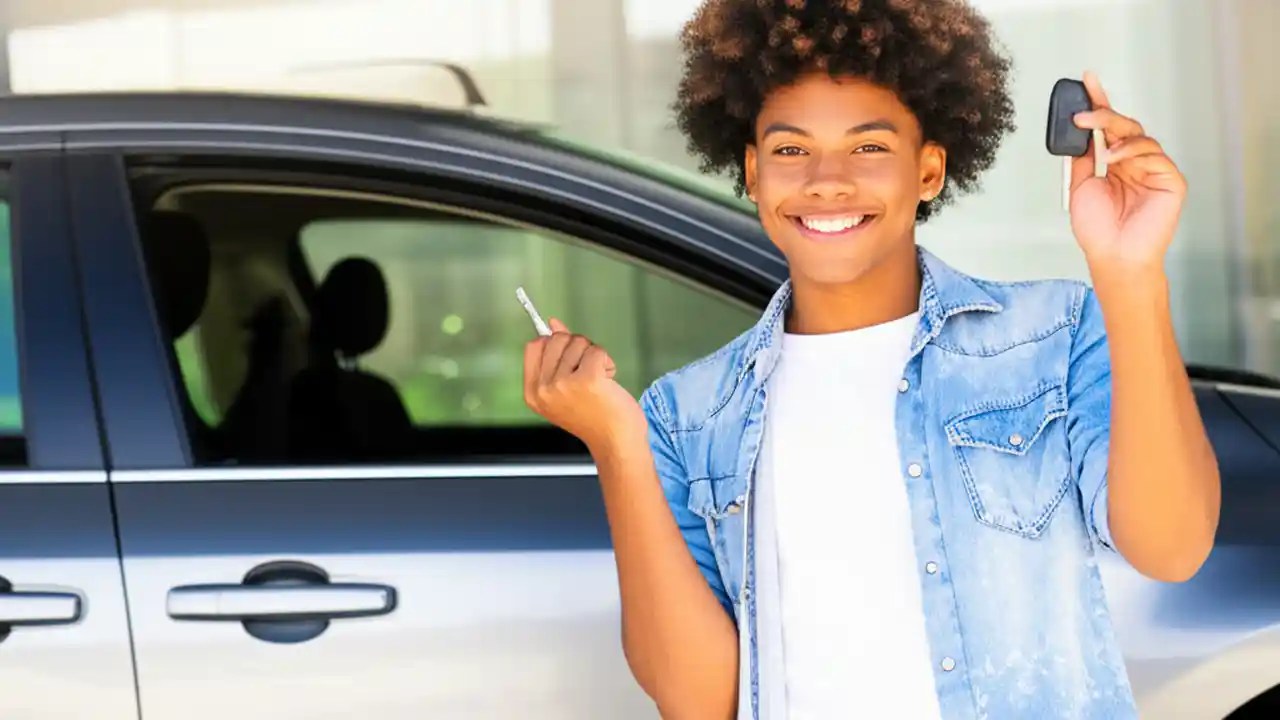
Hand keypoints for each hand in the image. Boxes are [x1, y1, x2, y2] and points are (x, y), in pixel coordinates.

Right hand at [523, 318, 647, 452]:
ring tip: (599, 381)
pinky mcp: (587, 380)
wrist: (616, 443)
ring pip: (579, 342)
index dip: (554, 342)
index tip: (570, 355)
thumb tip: (553, 323)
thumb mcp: (567, 387)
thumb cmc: (595, 417)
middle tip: (588, 372)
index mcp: (533, 392)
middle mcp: (544, 389)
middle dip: (578, 348)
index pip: (534, 346)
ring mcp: (563, 384)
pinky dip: (607, 362)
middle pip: (557, 339)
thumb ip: (557, 356)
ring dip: (595, 356)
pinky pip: (597, 350)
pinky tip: (608, 381)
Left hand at [1069, 71, 1186, 272]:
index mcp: (1115, 164)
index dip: (1098, 102)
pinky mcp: (1171, 180)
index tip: (1086, 80)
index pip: (1108, 127)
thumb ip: (1081, 158)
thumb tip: (1077, 132)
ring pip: (1139, 136)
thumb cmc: (1097, 230)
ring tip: (1100, 149)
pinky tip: (1115, 160)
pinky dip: (1134, 153)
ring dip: (1116, 135)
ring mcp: (1154, 170)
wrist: (1112, 256)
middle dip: (1103, 114)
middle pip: (1124, 126)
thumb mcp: (1080, 186)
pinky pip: (1155, 156)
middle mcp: (1136, 163)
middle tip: (1084, 111)